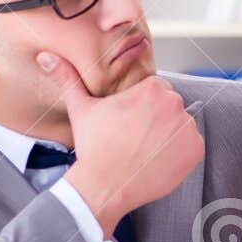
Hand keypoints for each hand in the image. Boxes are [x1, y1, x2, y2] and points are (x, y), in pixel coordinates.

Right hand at [36, 51, 203, 235]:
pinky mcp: (195, 150)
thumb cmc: (93, 146)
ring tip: (144, 150)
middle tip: (134, 138)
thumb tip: (46, 56)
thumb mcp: (81, 108)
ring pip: (180, 126)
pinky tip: (157, 160)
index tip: (129, 123)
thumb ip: (68, 78)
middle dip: (156, 119)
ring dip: (168, 135)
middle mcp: (175, 105)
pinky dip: (180, 153)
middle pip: (170, 107)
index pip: (155, 91)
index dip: (141, 107)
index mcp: (153, 89)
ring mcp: (188, 128)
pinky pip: (191, 146)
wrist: (105, 185)